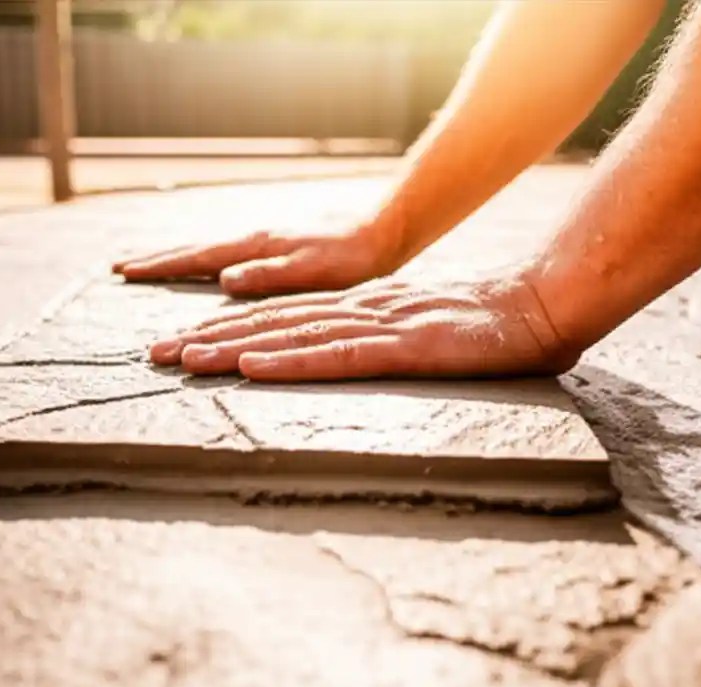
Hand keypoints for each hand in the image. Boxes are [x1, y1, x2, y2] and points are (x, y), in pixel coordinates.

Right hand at [112, 223, 404, 297]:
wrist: (380, 234)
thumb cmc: (351, 258)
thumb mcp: (313, 269)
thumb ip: (269, 274)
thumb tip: (223, 279)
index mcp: (257, 246)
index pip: (198, 257)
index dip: (161, 266)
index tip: (126, 271)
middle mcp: (253, 241)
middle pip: (194, 249)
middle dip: (157, 260)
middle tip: (118, 268)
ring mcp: (261, 243)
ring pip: (207, 250)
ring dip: (175, 259)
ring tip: (146, 265)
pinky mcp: (273, 248)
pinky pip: (224, 254)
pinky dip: (201, 260)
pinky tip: (200, 268)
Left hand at [148, 271, 579, 380]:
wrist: (544, 306)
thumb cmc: (491, 329)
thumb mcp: (426, 334)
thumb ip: (388, 342)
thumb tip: (356, 358)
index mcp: (364, 310)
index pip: (286, 320)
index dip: (231, 331)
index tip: (185, 345)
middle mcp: (361, 312)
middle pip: (274, 324)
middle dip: (210, 339)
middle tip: (155, 353)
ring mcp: (381, 326)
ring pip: (293, 337)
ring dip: (233, 349)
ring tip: (183, 359)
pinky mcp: (405, 347)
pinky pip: (338, 356)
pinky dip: (291, 361)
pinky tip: (253, 366)